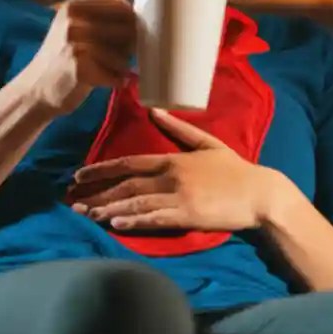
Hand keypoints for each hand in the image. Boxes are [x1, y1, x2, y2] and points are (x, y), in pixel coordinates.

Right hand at [17, 0, 135, 114]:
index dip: (132, 21)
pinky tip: (109, 81)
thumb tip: (138, 16)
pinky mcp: (80, 69)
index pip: (118, 6)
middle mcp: (74, 22)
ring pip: (122, 55)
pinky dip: (117, 81)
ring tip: (111, 70)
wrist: (34, 90)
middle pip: (124, 29)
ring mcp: (76, 45)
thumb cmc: (60, 59)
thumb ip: (99, 18)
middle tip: (124, 55)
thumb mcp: (73, 28)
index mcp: (74, 8)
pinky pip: (115, 74)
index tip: (133, 32)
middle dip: (130, 44)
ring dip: (122, 66)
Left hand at [70, 109, 295, 231]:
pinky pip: (154, 220)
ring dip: (108, 210)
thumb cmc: (235, 169)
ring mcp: (179, 198)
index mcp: (173, 159)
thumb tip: (155, 108)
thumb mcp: (207, 143)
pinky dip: (133, 222)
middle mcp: (171, 177)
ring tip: (86, 215)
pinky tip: (115, 225)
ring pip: (135, 204)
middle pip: (126, 186)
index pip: (129, 163)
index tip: (79, 176)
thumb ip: (179, 128)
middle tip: (73, 202)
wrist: (260, 193)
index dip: (101, 170)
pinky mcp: (188, 216)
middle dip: (97, 194)